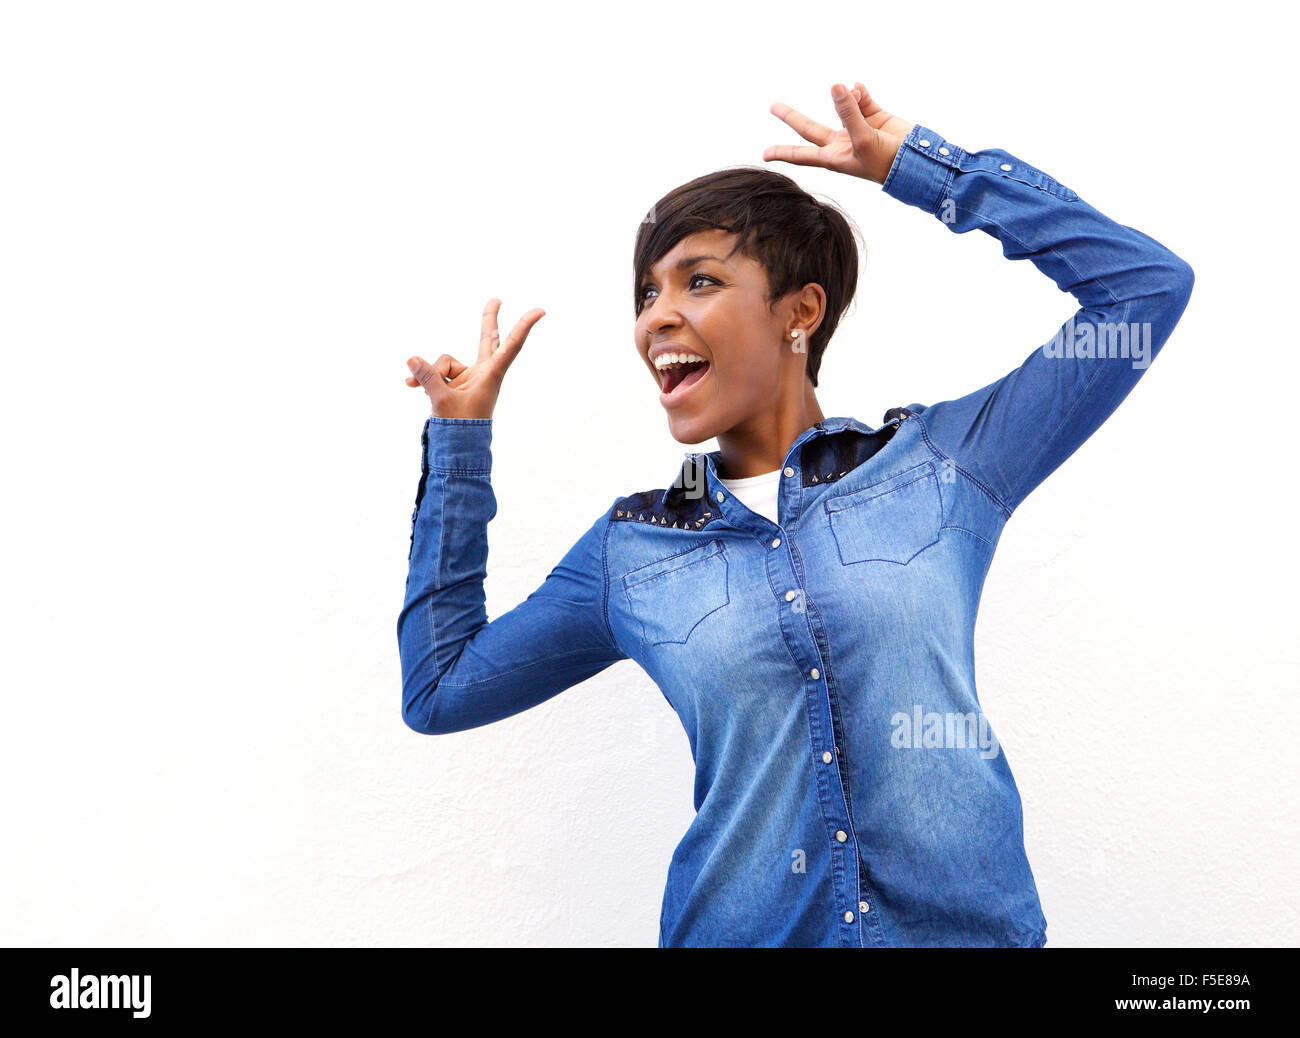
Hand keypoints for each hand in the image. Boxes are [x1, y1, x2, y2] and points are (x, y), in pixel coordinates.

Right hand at [405, 298, 544, 419]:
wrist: (458, 452)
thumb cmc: (460, 430)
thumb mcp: (441, 401)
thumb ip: (428, 377)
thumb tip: (412, 360)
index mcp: (491, 375)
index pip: (511, 345)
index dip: (524, 326)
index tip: (541, 310)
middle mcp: (482, 373)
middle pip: (486, 340)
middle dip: (488, 320)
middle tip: (497, 299)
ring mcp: (468, 379)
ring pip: (445, 364)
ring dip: (432, 377)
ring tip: (430, 396)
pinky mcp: (454, 386)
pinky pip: (436, 374)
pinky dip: (425, 379)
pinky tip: (411, 385)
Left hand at [764, 82, 914, 184]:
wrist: (918, 161)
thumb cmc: (887, 161)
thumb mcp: (863, 138)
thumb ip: (848, 112)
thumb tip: (835, 86)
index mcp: (834, 157)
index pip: (801, 154)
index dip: (783, 153)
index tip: (764, 155)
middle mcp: (842, 143)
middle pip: (810, 128)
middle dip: (792, 117)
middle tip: (773, 106)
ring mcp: (857, 129)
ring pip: (841, 107)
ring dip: (844, 97)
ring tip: (848, 90)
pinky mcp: (875, 117)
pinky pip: (861, 98)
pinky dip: (859, 91)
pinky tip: (859, 88)